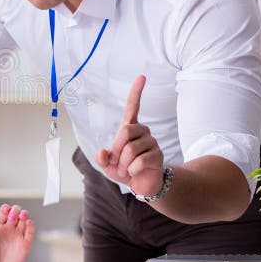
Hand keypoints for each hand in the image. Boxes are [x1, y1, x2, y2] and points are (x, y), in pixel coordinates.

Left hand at [0, 204, 34, 261]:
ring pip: (24, 220)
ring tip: (22, 216)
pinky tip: (28, 224)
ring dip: (25, 215)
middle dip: (16, 210)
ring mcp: (17, 236)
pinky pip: (30, 232)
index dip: (5, 208)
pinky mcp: (25, 244)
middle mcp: (8, 230)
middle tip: (13, 216)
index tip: (6, 209)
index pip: (3, 212)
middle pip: (15, 213)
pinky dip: (31, 226)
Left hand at [95, 75, 164, 197]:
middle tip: (115, 163)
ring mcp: (151, 142)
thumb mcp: (108, 164)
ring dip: (123, 164)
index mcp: (129, 128)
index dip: (136, 91)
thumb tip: (102, 152)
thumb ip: (102, 158)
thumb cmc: (124, 170)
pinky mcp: (158, 155)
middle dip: (116, 149)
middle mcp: (143, 131)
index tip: (142, 76)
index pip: (133, 106)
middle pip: (125, 131)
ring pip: (131, 149)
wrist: (142, 184)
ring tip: (125, 170)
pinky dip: (131, 170)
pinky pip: (139, 161)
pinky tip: (134, 173)